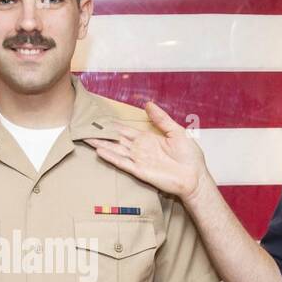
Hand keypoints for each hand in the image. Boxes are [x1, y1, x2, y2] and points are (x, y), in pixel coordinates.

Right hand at [83, 100, 208, 201]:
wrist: (195, 177)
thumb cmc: (190, 156)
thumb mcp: (176, 131)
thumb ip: (161, 119)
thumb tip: (148, 104)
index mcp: (148, 139)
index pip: (126, 131)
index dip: (113, 125)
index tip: (100, 119)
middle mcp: (141, 150)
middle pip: (117, 140)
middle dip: (102, 134)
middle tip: (86, 127)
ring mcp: (139, 160)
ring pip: (116, 150)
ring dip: (102, 144)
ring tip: (86, 138)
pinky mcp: (140, 171)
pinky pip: (123, 163)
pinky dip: (111, 157)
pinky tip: (100, 151)